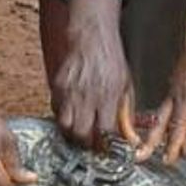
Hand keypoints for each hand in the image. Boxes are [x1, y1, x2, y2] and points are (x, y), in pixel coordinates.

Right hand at [51, 0, 136, 149]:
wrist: (89, 36)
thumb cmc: (110, 59)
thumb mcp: (125, 84)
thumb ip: (125, 111)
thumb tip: (129, 135)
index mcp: (107, 96)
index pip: (104, 131)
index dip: (104, 144)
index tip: (106, 149)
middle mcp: (86, 96)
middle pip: (80, 133)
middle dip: (86, 144)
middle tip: (91, 145)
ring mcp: (68, 92)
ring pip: (64, 126)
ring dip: (72, 133)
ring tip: (81, 133)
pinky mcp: (56, 87)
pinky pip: (56, 111)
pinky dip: (63, 118)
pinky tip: (73, 115)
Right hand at [138, 12, 185, 163]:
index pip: (179, 123)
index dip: (173, 143)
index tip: (168, 159)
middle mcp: (178, 89)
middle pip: (161, 120)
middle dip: (151, 140)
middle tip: (141, 157)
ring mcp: (175, 84)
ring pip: (163, 112)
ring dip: (160, 131)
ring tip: (158, 149)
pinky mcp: (177, 80)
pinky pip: (168, 103)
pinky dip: (167, 117)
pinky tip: (172, 124)